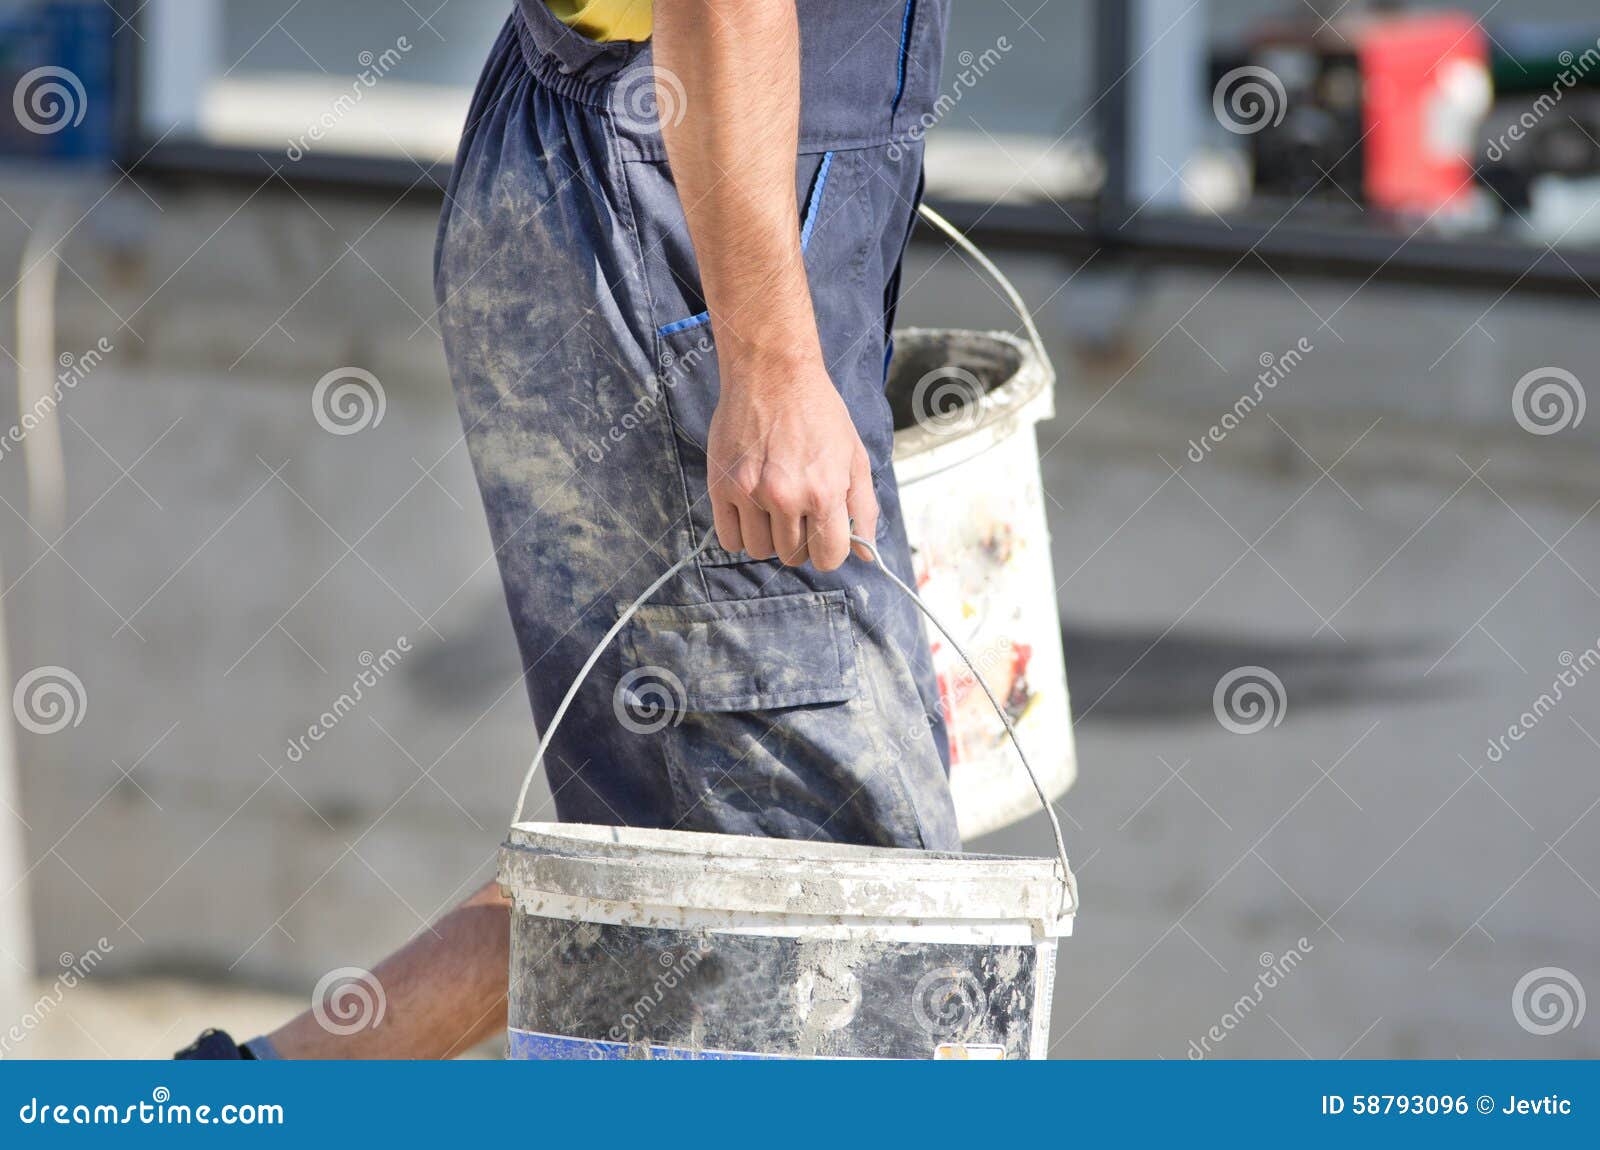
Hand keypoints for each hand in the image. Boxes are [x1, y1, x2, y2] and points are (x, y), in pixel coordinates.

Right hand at [706, 351, 878, 571]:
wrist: (773, 373)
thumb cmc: (818, 412)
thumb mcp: (854, 456)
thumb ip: (863, 508)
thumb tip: (865, 555)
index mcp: (824, 492)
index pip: (827, 557)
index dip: (828, 551)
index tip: (824, 537)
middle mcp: (786, 497)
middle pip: (792, 556)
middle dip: (798, 542)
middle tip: (798, 513)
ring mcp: (750, 493)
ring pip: (759, 551)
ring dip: (768, 537)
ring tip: (772, 508)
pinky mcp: (721, 486)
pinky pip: (728, 539)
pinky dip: (740, 533)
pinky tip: (750, 511)